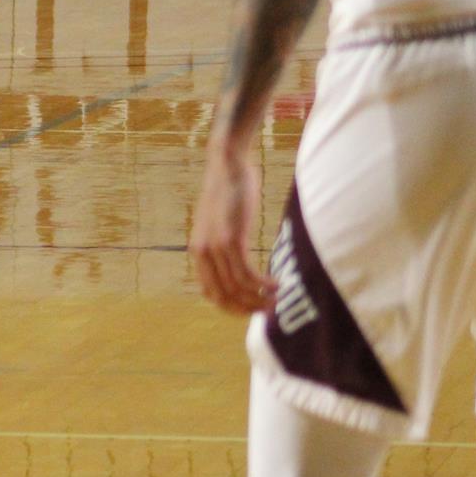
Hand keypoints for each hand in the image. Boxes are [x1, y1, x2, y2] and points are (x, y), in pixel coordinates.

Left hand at [190, 132, 276, 314]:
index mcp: (198, 252)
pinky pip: (247, 272)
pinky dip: (263, 283)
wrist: (226, 165)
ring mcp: (216, 246)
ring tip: (277, 297)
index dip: (232, 307)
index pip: (210, 293)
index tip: (252, 310)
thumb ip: (224, 246)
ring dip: (259, 298)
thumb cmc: (229, 194)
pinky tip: (277, 283)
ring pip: (237, 287)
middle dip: (247, 308)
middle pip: (223, 296)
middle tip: (269, 310)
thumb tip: (239, 267)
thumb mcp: (220, 224)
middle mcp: (202, 252)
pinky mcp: (232, 238)